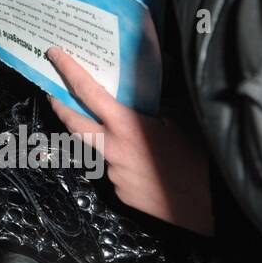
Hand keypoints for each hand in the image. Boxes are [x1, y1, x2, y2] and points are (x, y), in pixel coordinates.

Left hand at [45, 47, 214, 235]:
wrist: (208, 208)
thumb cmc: (199, 159)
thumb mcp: (185, 118)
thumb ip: (166, 95)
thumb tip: (163, 65)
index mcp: (125, 126)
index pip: (87, 91)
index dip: (68, 70)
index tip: (54, 55)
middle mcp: (111, 149)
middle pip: (72, 122)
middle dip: (59, 105)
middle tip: (53, 92)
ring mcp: (113, 173)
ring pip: (100, 149)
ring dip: (105, 139)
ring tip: (127, 135)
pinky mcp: (120, 193)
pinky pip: (117, 172)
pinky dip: (125, 163)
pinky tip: (145, 165)